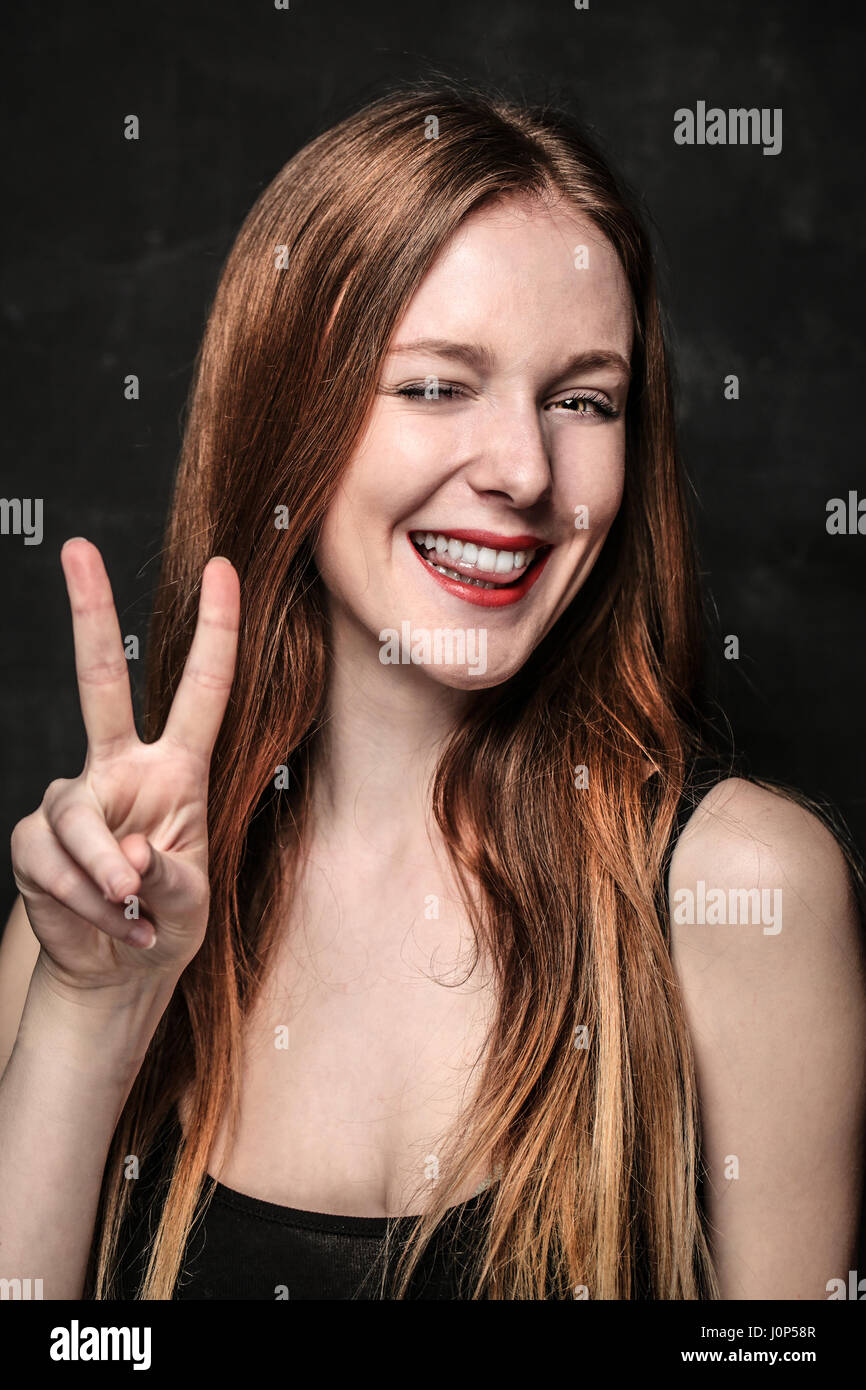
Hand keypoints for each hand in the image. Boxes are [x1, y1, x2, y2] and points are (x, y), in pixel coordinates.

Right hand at [10, 538, 239, 998]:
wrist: (115, 971)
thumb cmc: (167, 923)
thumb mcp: (190, 902)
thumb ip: (171, 877)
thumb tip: (127, 852)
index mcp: (177, 771)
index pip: (202, 691)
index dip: (215, 631)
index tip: (222, 567)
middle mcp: (121, 770)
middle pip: (102, 682)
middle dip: (90, 614)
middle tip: (77, 547)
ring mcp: (74, 800)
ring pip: (75, 813)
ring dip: (101, 873)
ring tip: (127, 908)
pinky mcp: (35, 839)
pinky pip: (49, 858)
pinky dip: (80, 899)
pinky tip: (103, 918)